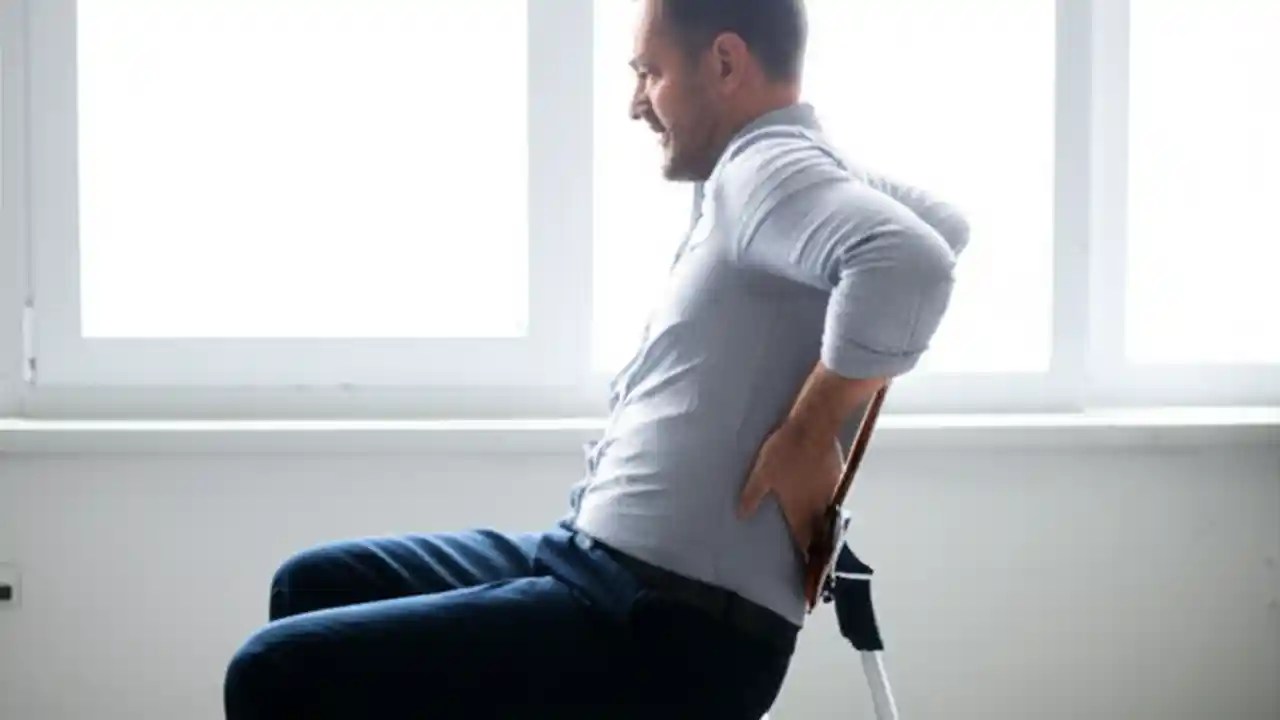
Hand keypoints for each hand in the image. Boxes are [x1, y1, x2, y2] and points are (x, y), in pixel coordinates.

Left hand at [737, 420, 843, 558]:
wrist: (814, 427)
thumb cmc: (784, 452)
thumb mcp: (762, 473)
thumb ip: (753, 495)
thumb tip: (742, 515)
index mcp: (799, 508)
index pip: (804, 537)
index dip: (805, 552)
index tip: (806, 563)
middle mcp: (817, 505)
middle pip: (819, 530)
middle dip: (817, 542)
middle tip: (815, 551)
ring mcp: (830, 491)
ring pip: (828, 514)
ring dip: (823, 524)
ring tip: (819, 529)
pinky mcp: (837, 476)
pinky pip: (833, 496)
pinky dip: (828, 503)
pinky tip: (823, 498)